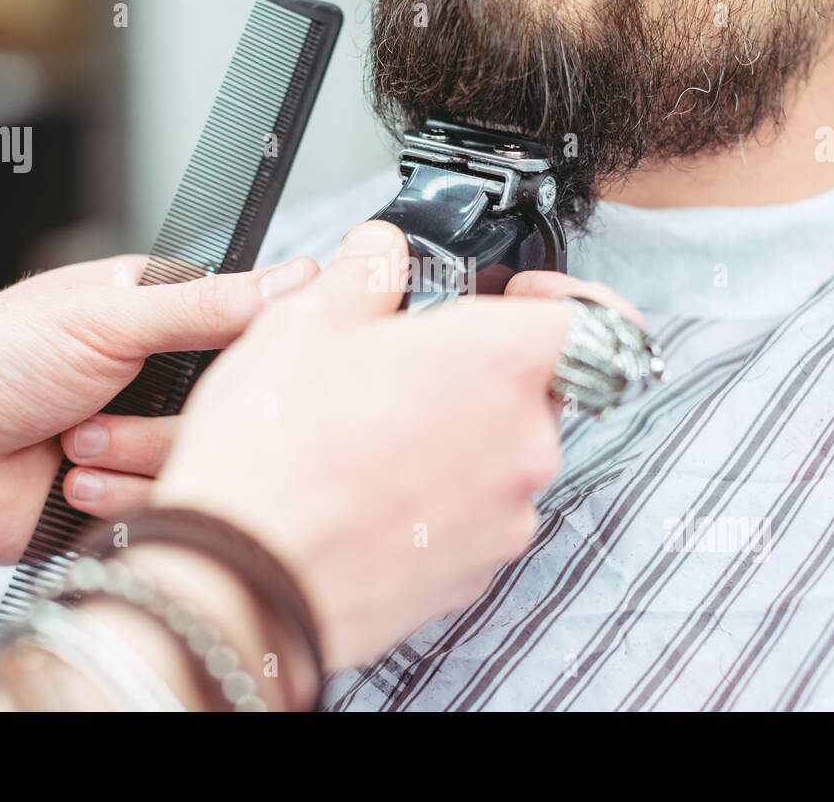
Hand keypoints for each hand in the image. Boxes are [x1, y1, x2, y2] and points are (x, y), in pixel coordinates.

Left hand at [0, 254, 317, 563]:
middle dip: (167, 413)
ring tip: (72, 443)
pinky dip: (117, 495)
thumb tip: (299, 277)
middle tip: (107, 402)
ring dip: (132, 453)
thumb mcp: (105, 318)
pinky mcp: (124, 497)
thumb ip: (209, 304)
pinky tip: (68, 481)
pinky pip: (166, 502)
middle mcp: (154, 377)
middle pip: (232, 401)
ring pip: (203, 456)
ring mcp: (139, 438)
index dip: (252, 347)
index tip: (252, 361)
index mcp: (153, 313)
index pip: (245, 325)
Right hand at [72, 221, 596, 670]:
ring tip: (371, 440)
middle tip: (406, 371)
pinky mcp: (473, 575)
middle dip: (481, 373)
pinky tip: (368, 495)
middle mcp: (524, 446)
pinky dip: (438, 501)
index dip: (558, 298)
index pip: (592, 318)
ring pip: (501, 457)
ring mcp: (504, 519)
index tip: (517, 299)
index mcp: (501, 366)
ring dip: (457, 439)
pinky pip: (473, 518)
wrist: (241, 580)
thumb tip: (378, 253)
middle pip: (537, 389)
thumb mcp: (303, 323)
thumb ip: (362, 273)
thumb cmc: (272, 455)